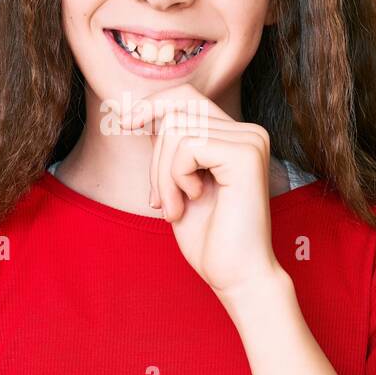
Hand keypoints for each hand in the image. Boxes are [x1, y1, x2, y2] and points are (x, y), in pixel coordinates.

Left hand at [122, 83, 282, 296]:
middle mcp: (249, 132)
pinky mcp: (245, 154)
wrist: (236, 275)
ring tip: (175, 207)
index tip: (125, 123)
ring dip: (163, 175)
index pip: (186, 98)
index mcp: (236, 136)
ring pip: (175, 129)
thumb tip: (142, 111)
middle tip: (159, 199)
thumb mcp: (179, 183)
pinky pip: (186, 146)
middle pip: (176, 108)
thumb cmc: (209, 237)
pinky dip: (174, 178)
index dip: (152, 105)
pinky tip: (190, 203)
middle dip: (156, 155)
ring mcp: (250, 140)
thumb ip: (171, 147)